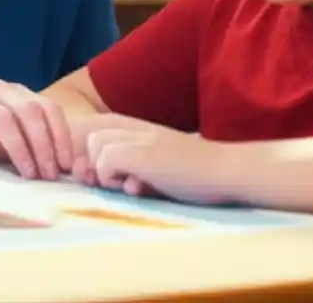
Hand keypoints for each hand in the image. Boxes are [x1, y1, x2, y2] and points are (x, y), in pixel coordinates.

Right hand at [0, 78, 71, 179]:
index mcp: (14, 97)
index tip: (69, 167)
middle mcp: (5, 89)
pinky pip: (1, 119)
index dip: (63, 137)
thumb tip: (49, 171)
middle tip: (59, 173)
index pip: (50, 111)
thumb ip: (17, 149)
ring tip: (42, 174)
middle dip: (56, 143)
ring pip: (27, 113)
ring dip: (40, 146)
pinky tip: (22, 167)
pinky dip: (17, 144)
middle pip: (44, 110)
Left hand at [74, 115, 233, 204]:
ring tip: (136, 184)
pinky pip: (105, 163)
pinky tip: (140, 186)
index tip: (113, 175)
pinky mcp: (142, 153)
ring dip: (108, 173)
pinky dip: (115, 180)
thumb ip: (124, 163)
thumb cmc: (193, 174)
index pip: (93, 128)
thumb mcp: (154, 162)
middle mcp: (134, 126)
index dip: (93, 155)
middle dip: (98, 164)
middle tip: (125, 182)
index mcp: (136, 126)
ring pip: (94, 149)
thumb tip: (86, 171)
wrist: (226, 171)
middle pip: (89, 138)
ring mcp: (138, 137)